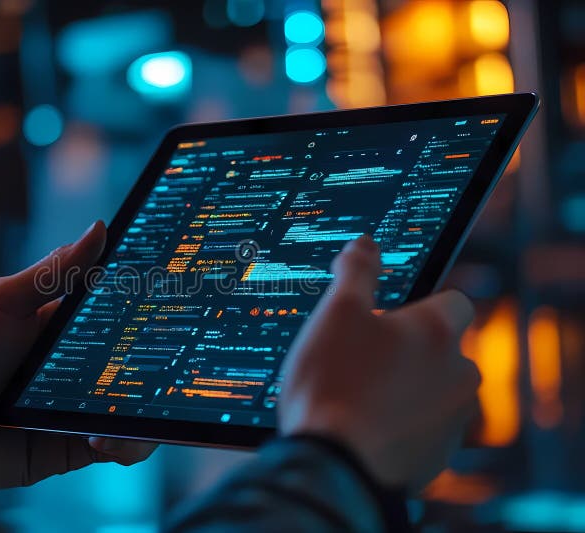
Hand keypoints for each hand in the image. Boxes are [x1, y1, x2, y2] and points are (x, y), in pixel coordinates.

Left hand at [0, 221, 156, 488]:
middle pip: (137, 369)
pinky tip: (106, 439)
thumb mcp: (3, 300)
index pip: (123, 323)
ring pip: (134, 412)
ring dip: (148, 416)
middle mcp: (80, 371)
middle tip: (177, 369)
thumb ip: (53, 271)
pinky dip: (124, 446)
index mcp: (69, 333)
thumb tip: (99, 228)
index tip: (174, 312)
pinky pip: (115, 448)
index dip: (150, 319)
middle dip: (160, 371)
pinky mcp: (71, 447)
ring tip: (138, 416)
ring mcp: (79, 410)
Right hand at [278, 236, 479, 490]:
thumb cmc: (334, 382)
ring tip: (357, 396)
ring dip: (406, 389)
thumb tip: (365, 242)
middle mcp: (460, 373)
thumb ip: (356, 271)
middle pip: (442, 350)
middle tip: (362, 359)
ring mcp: (453, 419)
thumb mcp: (336, 312)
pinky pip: (424, 429)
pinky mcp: (438, 456)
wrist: (331, 464)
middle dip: (410, 352)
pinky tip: (363, 426)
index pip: (452, 302)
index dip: (418, 307)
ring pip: (434, 391)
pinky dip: (401, 425)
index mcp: (440, 331)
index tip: (387, 318)